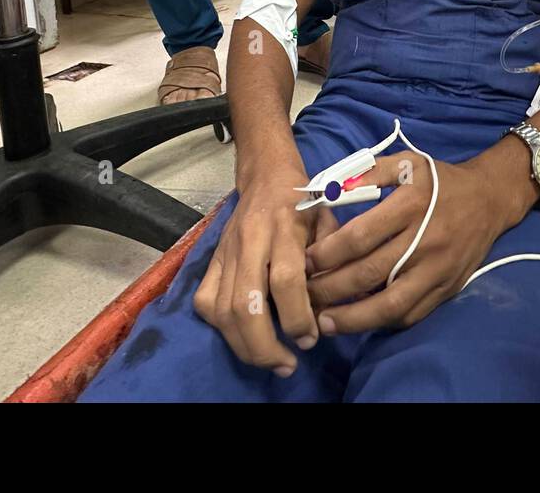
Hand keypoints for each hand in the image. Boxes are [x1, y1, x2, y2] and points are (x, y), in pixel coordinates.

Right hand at [193, 167, 337, 375]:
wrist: (266, 175)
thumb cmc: (304, 202)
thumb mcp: (328, 222)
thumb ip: (331, 262)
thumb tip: (334, 310)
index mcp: (286, 228)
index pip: (286, 281)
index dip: (298, 317)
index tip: (310, 339)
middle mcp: (251, 241)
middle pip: (246, 304)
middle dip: (265, 346)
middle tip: (287, 365)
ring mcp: (226, 252)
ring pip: (222, 310)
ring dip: (245, 346)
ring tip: (270, 360)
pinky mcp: (211, 259)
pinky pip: (205, 302)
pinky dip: (221, 327)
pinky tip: (242, 337)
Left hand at [305, 152, 513, 332]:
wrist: (490, 199)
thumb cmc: (440, 180)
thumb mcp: (406, 163)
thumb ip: (367, 172)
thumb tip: (326, 191)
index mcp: (411, 204)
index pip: (359, 237)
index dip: (327, 254)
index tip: (305, 261)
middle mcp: (424, 240)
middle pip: (368, 273)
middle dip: (330, 288)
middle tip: (304, 295)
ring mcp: (437, 270)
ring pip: (389, 304)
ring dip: (352, 318)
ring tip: (324, 322)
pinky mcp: (446, 289)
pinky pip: (410, 314)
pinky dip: (382, 322)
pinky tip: (359, 322)